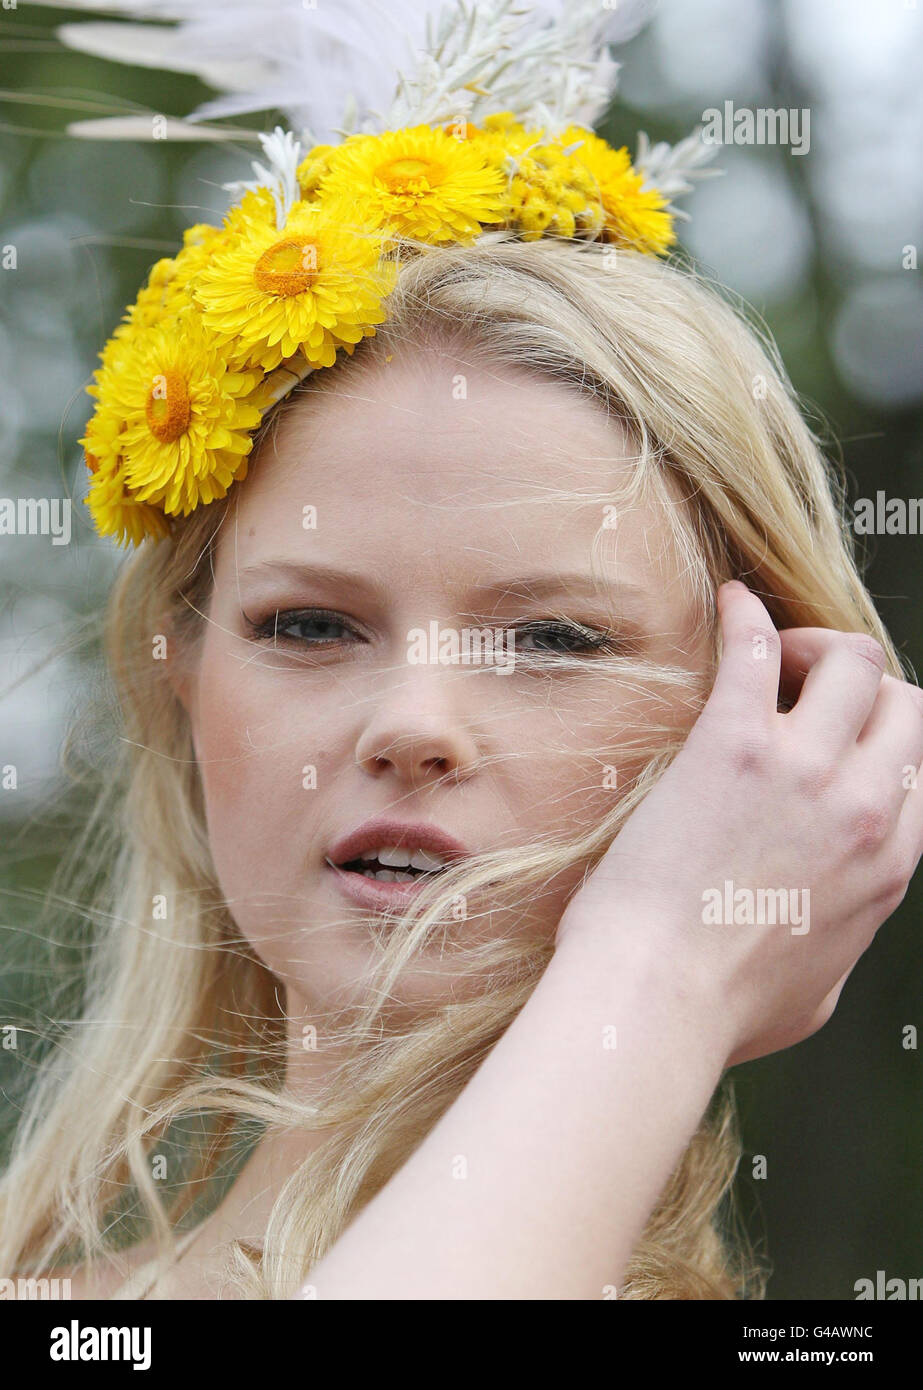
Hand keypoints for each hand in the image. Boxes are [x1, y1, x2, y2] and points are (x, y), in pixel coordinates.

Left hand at [556, 581, 922, 1067]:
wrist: (656, 1000)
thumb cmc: (721, 1008)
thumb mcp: (819, 991)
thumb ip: (840, 942)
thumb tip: (830, 936)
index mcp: (888, 865)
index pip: (915, 767)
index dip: (877, 741)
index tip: (835, 737)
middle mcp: (863, 810)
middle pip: (902, 702)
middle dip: (861, 684)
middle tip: (807, 688)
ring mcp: (804, 771)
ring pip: (852, 662)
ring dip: (815, 647)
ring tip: (772, 656)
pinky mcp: (734, 746)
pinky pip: (757, 648)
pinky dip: (746, 616)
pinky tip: (729, 604)